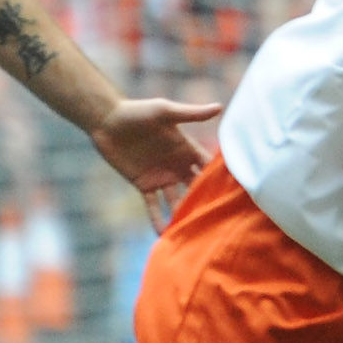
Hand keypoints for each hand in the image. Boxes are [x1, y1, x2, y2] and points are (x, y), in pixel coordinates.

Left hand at [89, 97, 223, 226]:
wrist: (106, 121)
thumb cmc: (137, 111)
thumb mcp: (165, 111)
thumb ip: (191, 114)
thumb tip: (219, 107)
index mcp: (186, 148)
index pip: (207, 166)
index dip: (220, 178)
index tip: (235, 194)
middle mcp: (177, 165)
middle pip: (196, 187)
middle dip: (205, 200)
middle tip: (219, 220)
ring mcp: (161, 177)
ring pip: (177, 200)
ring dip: (184, 214)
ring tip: (194, 232)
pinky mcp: (144, 185)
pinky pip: (154, 205)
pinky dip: (158, 219)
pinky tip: (164, 235)